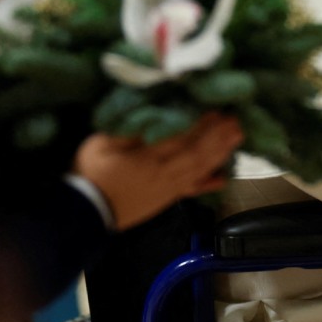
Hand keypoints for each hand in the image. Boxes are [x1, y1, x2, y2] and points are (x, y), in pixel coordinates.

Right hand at [75, 113, 242, 229]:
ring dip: (219, 154)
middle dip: (217, 136)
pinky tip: (223, 178)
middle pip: (196, 153)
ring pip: (198, 170)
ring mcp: (167, 188)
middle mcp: (162, 173)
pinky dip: (208, 184)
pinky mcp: (166, 198)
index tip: (215, 108)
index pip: (179, 137)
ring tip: (237, 139)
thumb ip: (127, 130)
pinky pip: (191, 190)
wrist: (85, 214)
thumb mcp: (100, 144)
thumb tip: (151, 115)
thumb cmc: (90, 174)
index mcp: (146, 158)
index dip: (200, 123)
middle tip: (236, 120)